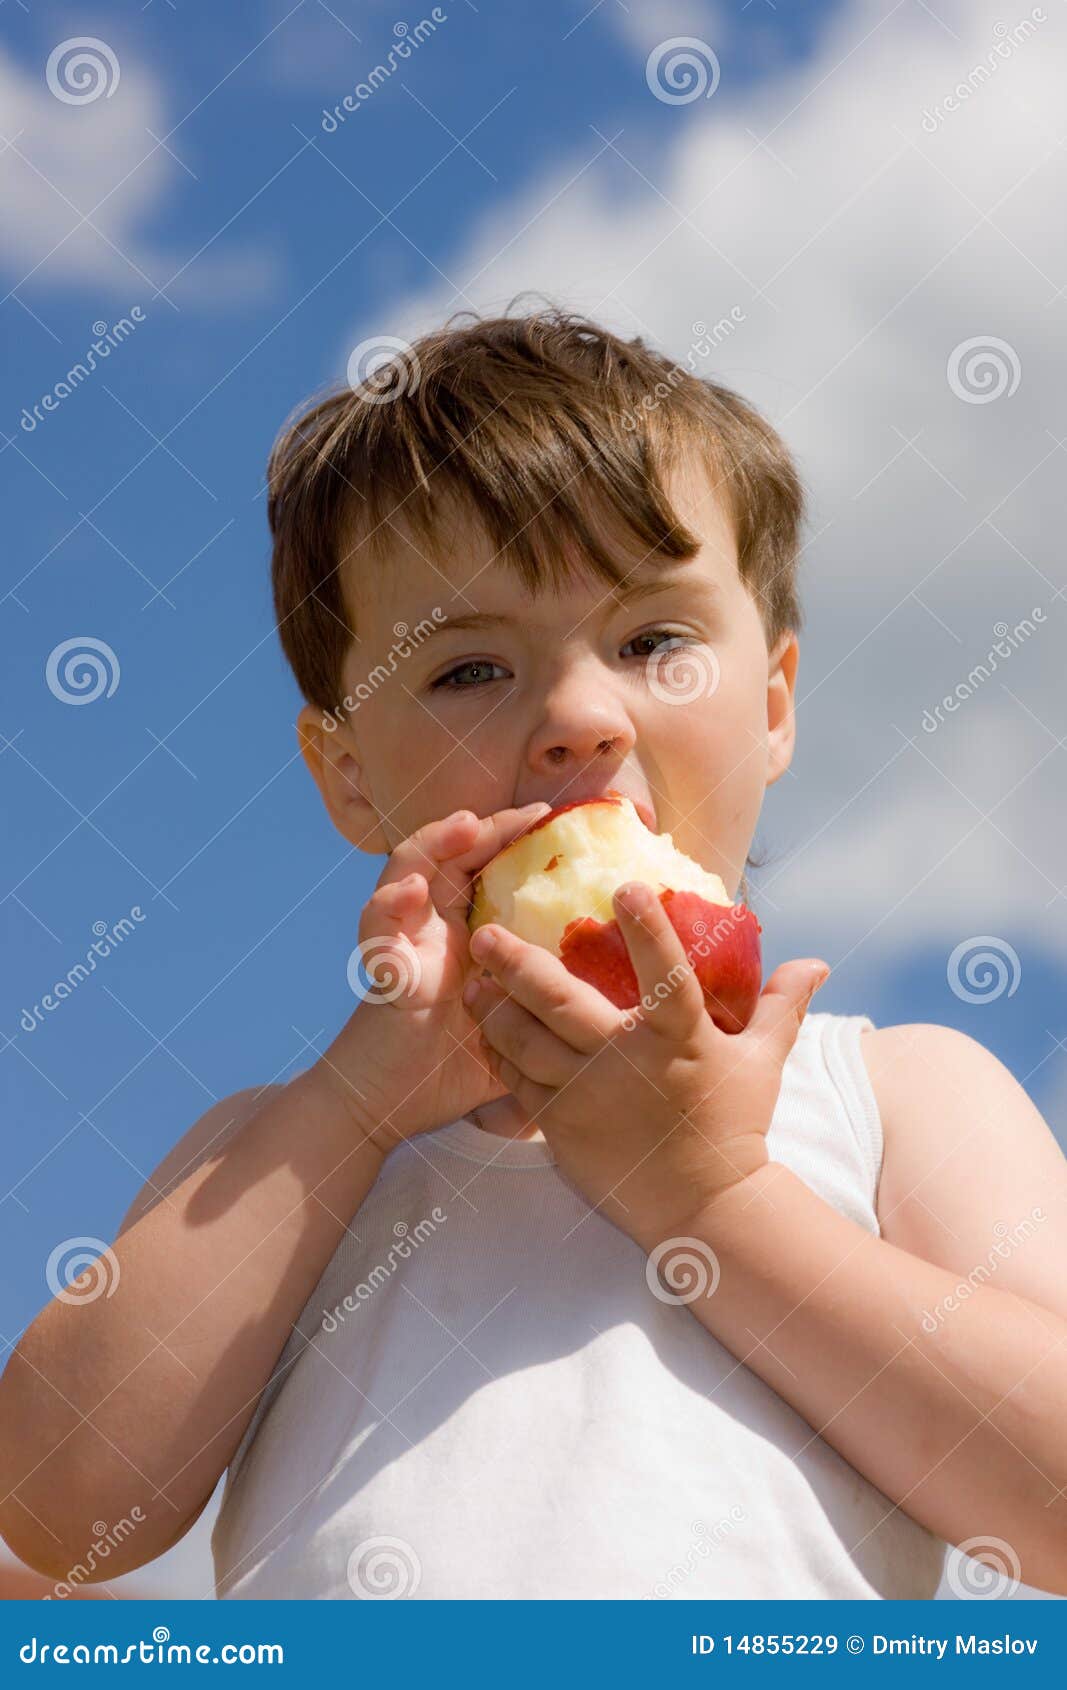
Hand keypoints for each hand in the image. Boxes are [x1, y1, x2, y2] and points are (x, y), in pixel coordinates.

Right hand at [315, 801, 551, 1153]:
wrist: (390, 1105)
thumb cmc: (453, 1068)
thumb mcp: (518, 1028)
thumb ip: (551, 1005)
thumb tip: (623, 1001)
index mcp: (463, 931)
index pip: (483, 866)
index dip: (513, 838)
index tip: (553, 820)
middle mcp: (430, 926)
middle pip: (450, 854)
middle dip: (485, 827)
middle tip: (527, 815)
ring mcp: (402, 941)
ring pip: (406, 870)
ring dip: (433, 842)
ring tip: (464, 826)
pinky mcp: (380, 970)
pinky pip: (376, 930)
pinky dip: (387, 906)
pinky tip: (409, 892)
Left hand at [463, 879, 829, 1250]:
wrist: (703, 1208)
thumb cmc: (733, 1128)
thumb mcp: (762, 1063)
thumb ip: (780, 1007)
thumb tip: (816, 962)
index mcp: (678, 1037)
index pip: (666, 973)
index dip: (647, 929)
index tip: (625, 886)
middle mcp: (626, 1061)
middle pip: (560, 1002)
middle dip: (516, 963)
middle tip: (485, 932)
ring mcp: (588, 1095)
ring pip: (524, 1041)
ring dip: (494, 1009)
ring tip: (474, 983)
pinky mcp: (562, 1125)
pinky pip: (517, 1083)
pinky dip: (499, 1056)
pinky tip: (486, 1034)